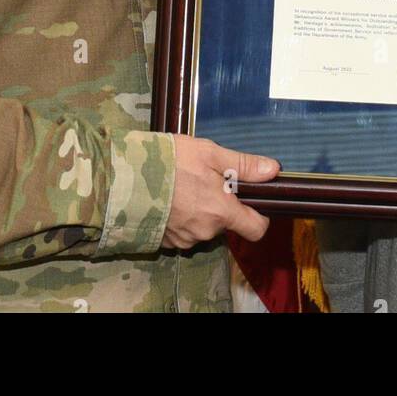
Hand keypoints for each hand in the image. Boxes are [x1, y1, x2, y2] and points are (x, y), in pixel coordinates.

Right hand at [161, 136, 279, 249]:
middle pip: (226, 224)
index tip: (252, 200)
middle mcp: (205, 232)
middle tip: (205, 179)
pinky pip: (183, 231)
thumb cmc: (169, 162)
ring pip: (203, 227)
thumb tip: (273, 170)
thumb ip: (243, 165)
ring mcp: (183, 239)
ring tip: (183, 186)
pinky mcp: (165, 241)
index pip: (256, 229)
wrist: (123, 178)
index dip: (259, 216)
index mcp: (221, 212)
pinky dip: (181, 217)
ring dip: (199, 210)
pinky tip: (169, 198)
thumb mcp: (210, 154)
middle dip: (221, 204)